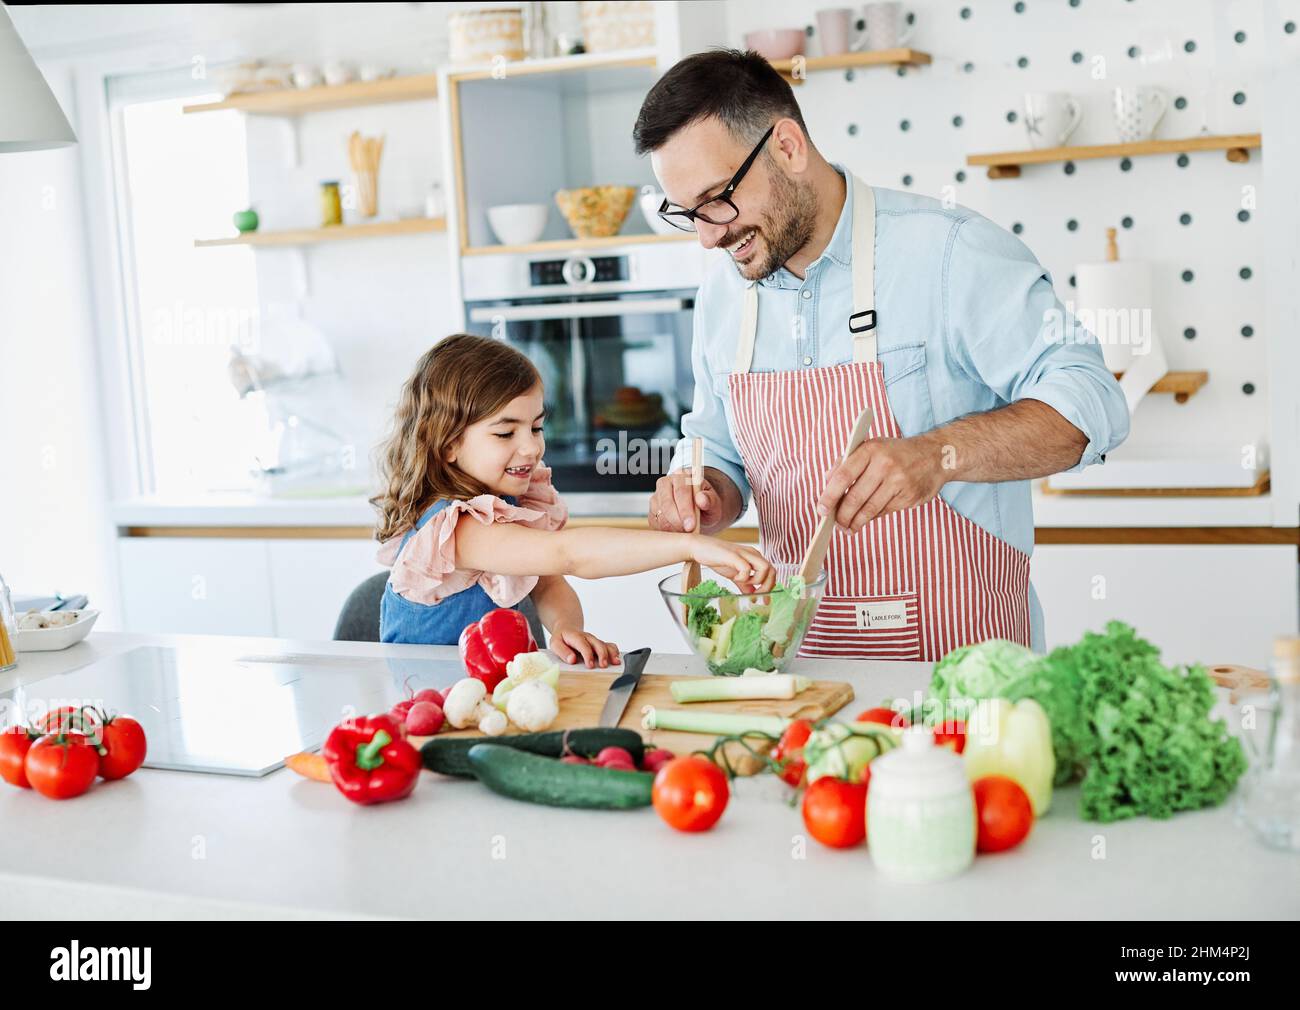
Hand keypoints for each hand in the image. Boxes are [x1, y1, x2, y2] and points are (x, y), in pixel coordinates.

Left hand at [550, 624, 619, 668]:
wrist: (567, 628)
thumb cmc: (561, 638)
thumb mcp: (555, 643)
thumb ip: (562, 652)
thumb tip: (572, 660)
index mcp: (576, 637)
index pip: (583, 645)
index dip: (588, 655)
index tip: (590, 665)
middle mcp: (587, 637)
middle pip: (598, 644)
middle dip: (602, 655)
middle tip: (603, 666)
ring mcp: (594, 640)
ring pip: (605, 645)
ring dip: (611, 653)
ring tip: (615, 662)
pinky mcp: (599, 644)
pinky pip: (609, 645)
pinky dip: (614, 651)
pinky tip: (616, 659)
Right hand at [648, 470, 723, 533]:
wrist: (700, 511)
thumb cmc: (707, 504)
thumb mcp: (714, 502)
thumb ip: (710, 500)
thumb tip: (701, 499)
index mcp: (682, 475)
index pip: (681, 491)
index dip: (685, 509)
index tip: (691, 524)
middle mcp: (665, 483)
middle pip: (667, 503)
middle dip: (677, 521)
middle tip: (688, 531)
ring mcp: (656, 497)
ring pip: (659, 515)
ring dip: (673, 527)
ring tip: (686, 532)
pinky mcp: (651, 511)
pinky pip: (655, 523)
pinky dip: (666, 531)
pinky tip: (678, 532)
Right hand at [688, 536, 775, 594]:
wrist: (700, 548)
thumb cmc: (718, 559)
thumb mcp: (735, 574)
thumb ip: (745, 585)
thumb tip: (754, 597)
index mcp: (755, 557)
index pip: (772, 572)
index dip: (770, 586)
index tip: (764, 599)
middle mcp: (753, 554)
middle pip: (772, 570)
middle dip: (767, 587)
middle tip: (756, 595)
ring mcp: (744, 553)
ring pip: (765, 568)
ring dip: (756, 581)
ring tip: (743, 583)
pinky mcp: (734, 555)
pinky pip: (747, 568)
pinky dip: (744, 577)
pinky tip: (735, 578)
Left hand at [817, 435, 947, 533]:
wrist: (936, 455)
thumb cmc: (896, 453)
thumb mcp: (872, 447)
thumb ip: (847, 462)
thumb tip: (826, 483)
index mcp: (871, 450)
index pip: (843, 475)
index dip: (829, 495)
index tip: (821, 510)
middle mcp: (885, 465)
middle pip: (855, 497)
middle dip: (842, 515)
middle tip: (835, 524)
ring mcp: (899, 481)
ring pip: (870, 509)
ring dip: (855, 522)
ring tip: (847, 528)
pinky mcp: (909, 496)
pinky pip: (884, 512)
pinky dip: (872, 518)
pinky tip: (865, 519)